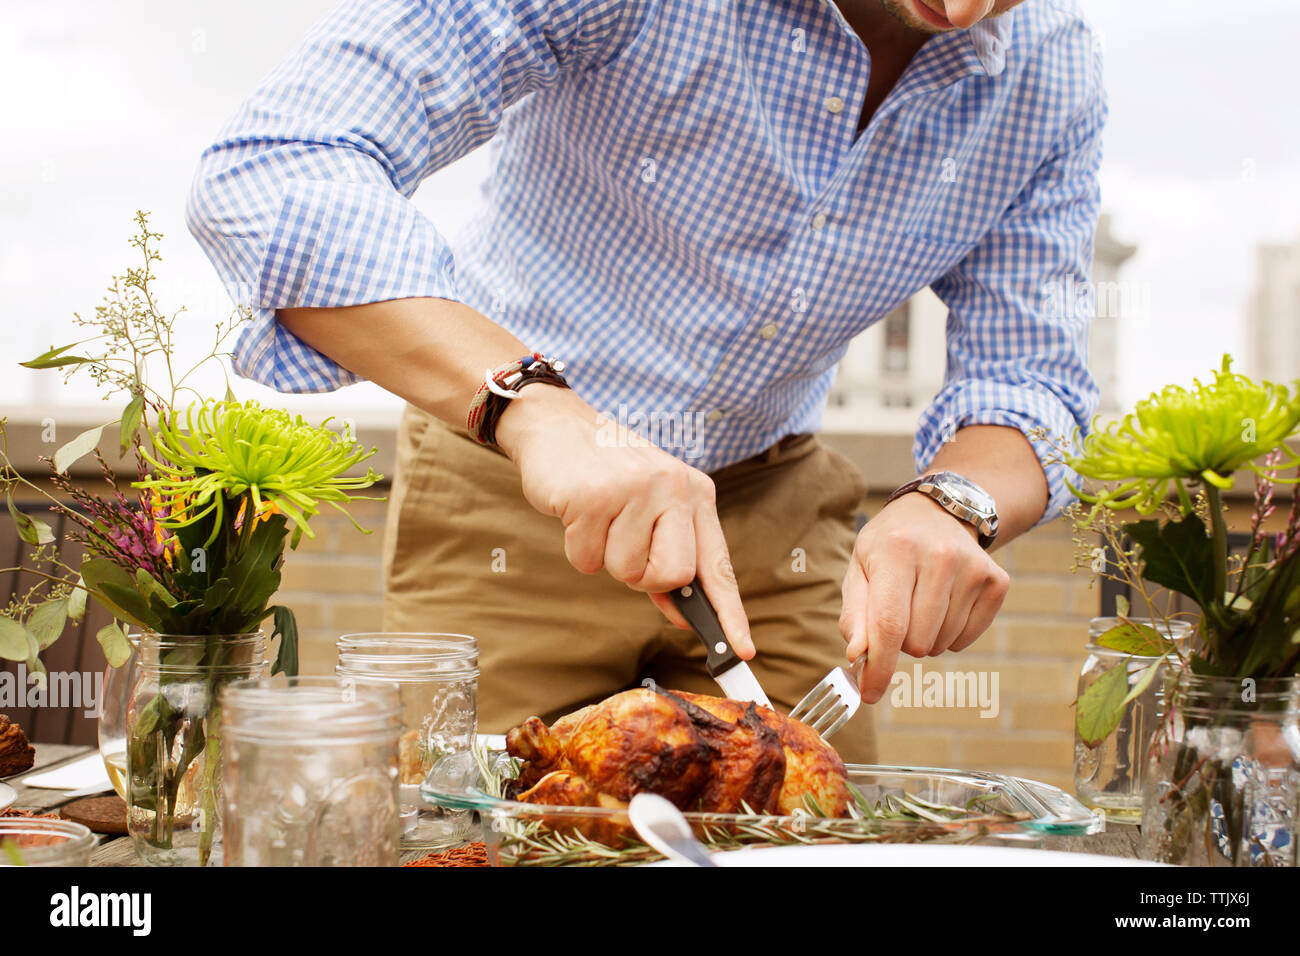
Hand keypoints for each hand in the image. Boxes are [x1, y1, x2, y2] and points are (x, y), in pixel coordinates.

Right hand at [497, 385, 753, 657]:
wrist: (557, 425)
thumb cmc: (607, 475)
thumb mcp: (652, 506)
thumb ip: (671, 555)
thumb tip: (683, 614)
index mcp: (696, 494)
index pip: (717, 565)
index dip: (730, 613)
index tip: (743, 651)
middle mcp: (673, 488)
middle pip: (673, 576)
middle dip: (644, 576)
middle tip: (624, 542)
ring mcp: (634, 490)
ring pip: (626, 573)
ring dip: (605, 556)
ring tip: (599, 518)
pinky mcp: (594, 497)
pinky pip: (588, 560)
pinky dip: (578, 547)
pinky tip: (577, 512)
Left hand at [839, 490, 1009, 702]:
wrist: (937, 511)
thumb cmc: (889, 546)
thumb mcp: (860, 569)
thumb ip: (856, 615)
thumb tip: (858, 657)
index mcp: (897, 550)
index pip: (888, 624)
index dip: (879, 667)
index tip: (869, 694)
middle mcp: (940, 556)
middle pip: (915, 640)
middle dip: (899, 641)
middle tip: (897, 611)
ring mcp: (973, 568)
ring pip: (940, 644)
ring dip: (924, 637)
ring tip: (920, 602)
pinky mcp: (997, 581)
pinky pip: (966, 639)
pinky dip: (949, 635)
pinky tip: (943, 604)